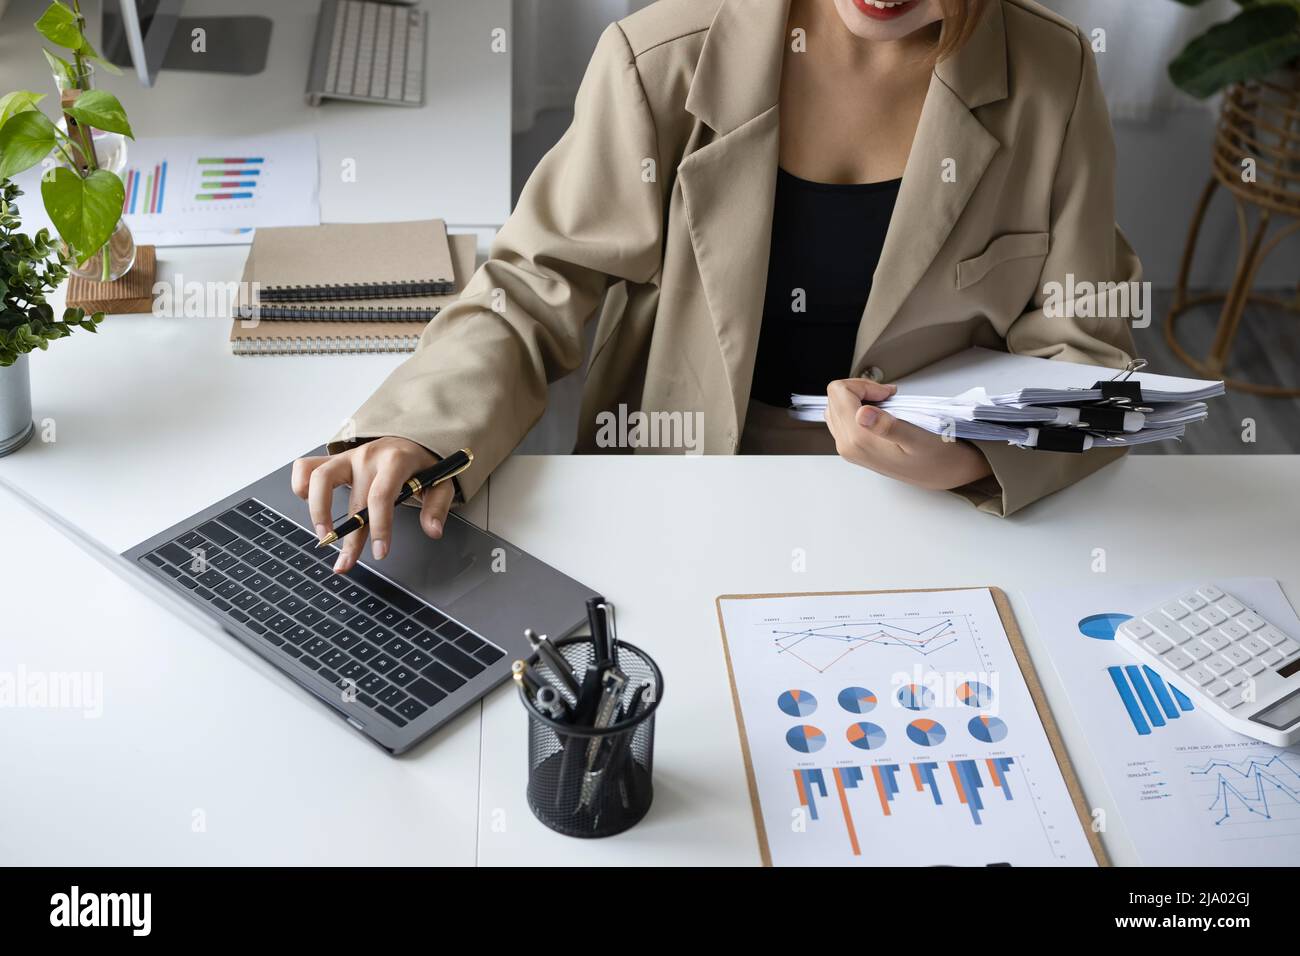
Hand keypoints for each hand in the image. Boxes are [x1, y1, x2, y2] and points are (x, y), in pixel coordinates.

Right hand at [291, 437, 448, 573]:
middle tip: (347, 563)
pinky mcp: (333, 460)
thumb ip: (437, 506)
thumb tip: (433, 530)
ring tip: (323, 535)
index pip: (381, 496)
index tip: (380, 552)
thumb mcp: (441, 482)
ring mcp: (347, 457)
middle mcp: (367, 457)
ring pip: (318, 478)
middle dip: (349, 538)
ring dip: (317, 510)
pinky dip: (300, 485)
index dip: (379, 527)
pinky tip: (308, 504)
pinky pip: (306, 467)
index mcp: (395, 461)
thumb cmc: (421, 464)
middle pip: (353, 500)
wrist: (410, 440)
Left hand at [825, 379, 992, 490]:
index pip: (838, 392)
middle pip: (834, 397)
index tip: (886, 394)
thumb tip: (862, 413)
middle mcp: (847, 445)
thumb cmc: (934, 457)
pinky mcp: (854, 448)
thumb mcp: (917, 439)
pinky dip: (859, 408)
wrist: (940, 474)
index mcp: (857, 440)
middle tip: (887, 396)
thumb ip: (887, 426)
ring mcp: (848, 448)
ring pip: (836, 407)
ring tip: (885, 403)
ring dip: (859, 398)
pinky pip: (843, 418)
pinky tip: (881, 412)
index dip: (863, 385)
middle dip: (860, 389)